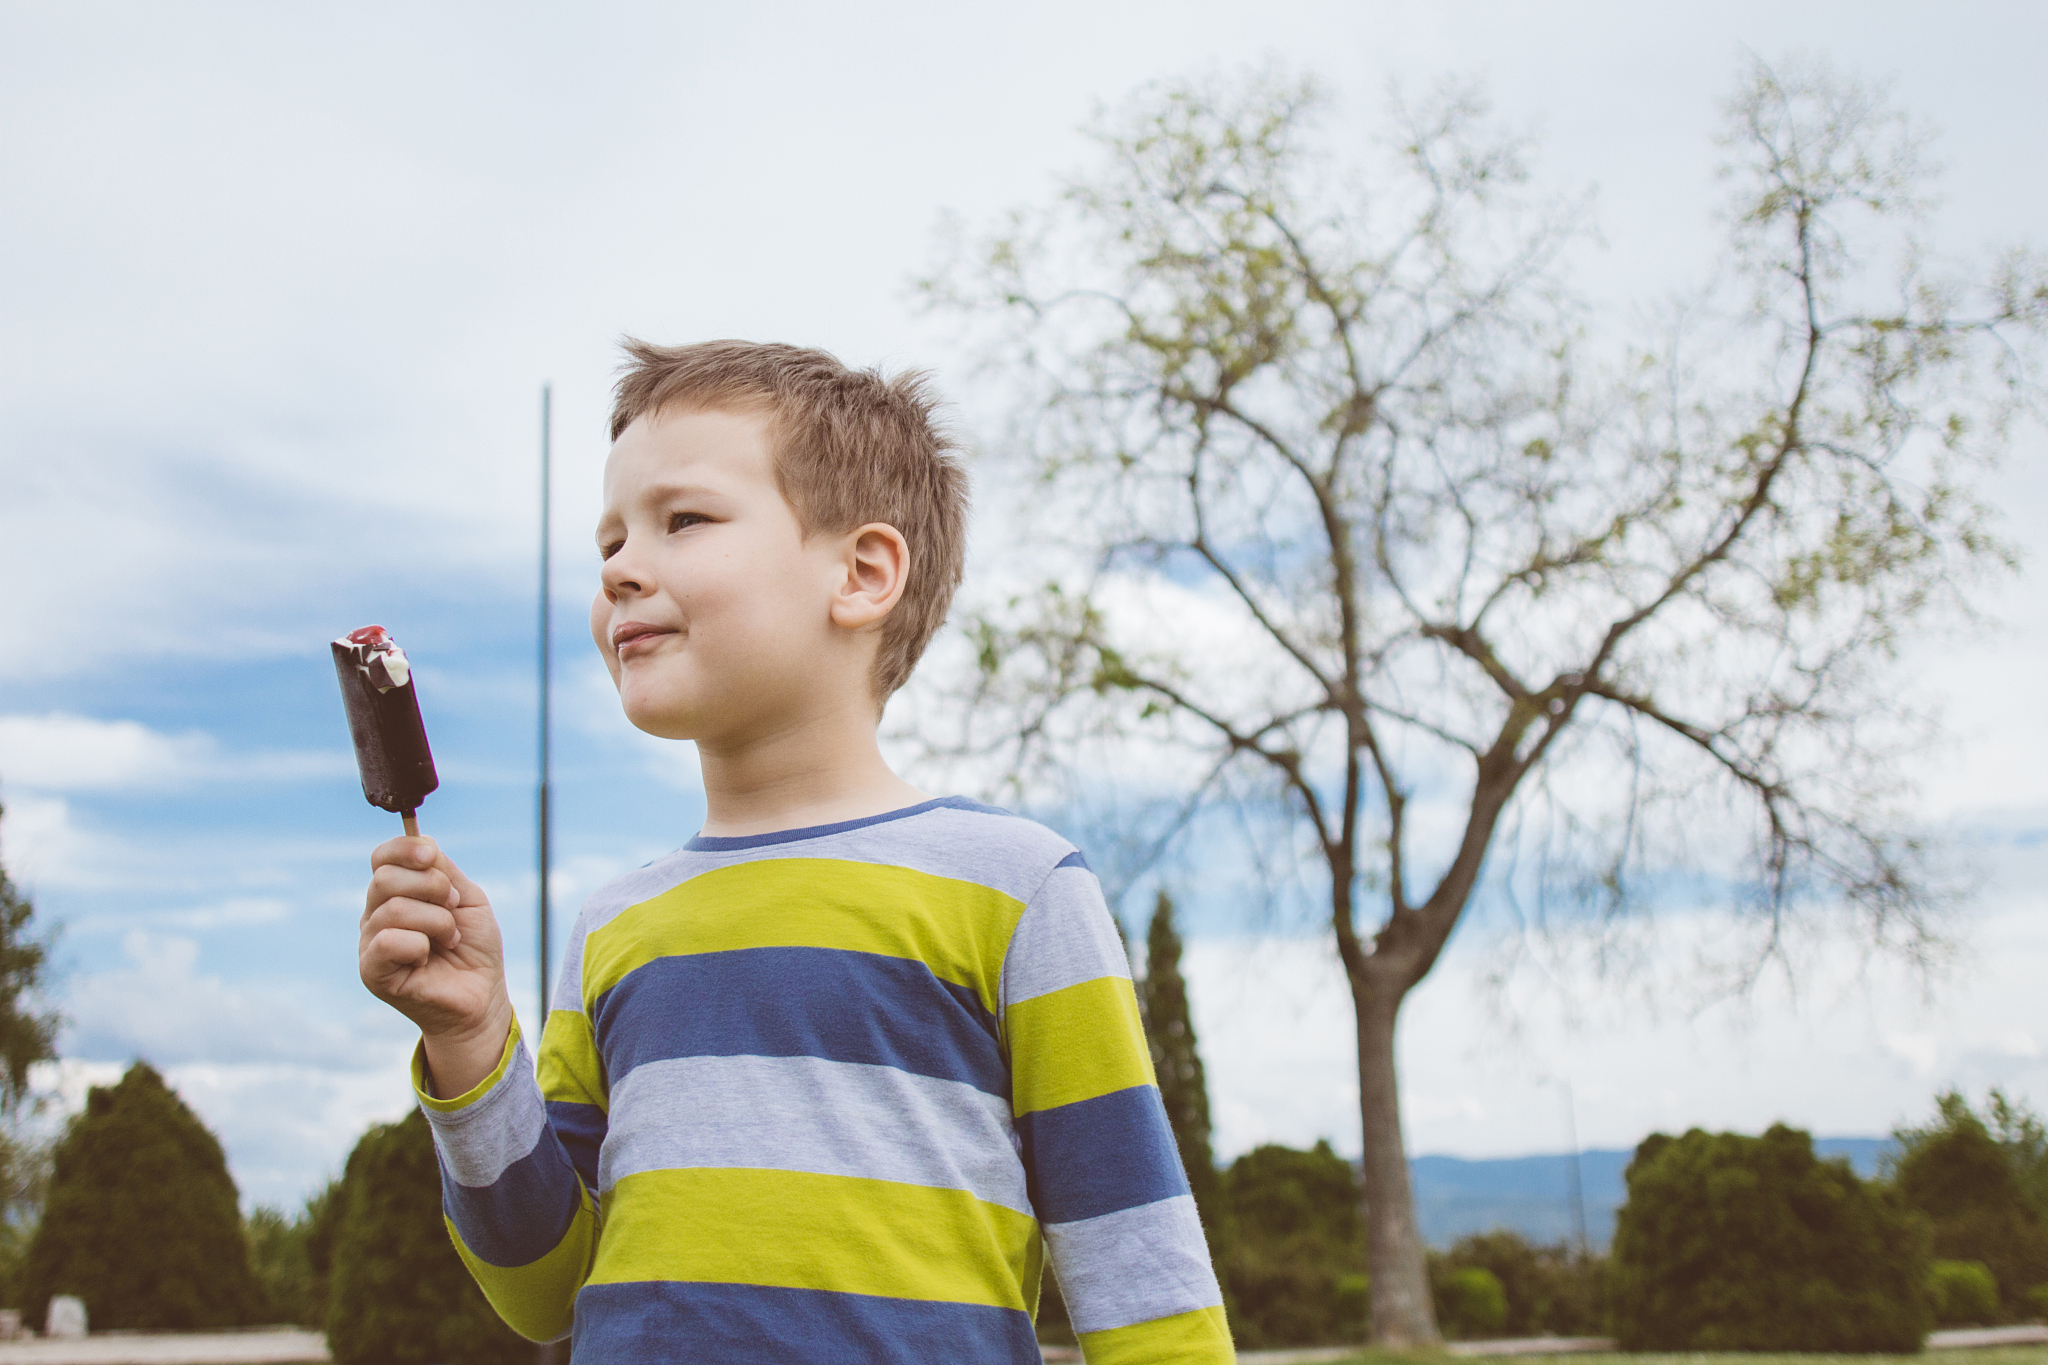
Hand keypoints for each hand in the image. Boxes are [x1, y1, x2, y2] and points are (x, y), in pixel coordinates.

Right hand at [360, 835, 513, 1095]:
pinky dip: (419, 944)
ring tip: (450, 938)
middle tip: (452, 909)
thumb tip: (421, 838)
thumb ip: (442, 869)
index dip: (405, 849)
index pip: (382, 857)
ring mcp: (370, 944)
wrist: (482, 995)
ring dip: (436, 921)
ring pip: (393, 909)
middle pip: (385, 878)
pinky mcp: (371, 972)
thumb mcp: (466, 898)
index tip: (432, 856)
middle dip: (431, 887)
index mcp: (396, 893)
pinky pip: (387, 941)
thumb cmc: (473, 947)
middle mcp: (376, 915)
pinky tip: (428, 958)